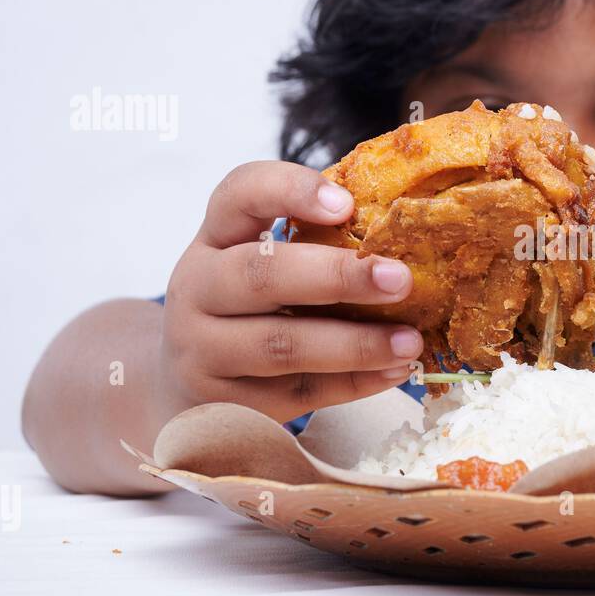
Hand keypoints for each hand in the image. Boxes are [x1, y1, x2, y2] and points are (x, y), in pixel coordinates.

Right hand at [152, 161, 423, 430]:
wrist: (185, 383)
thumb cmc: (246, 307)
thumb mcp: (258, 259)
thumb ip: (311, 240)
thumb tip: (401, 234)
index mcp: (214, 237)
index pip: (240, 195)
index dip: (291, 192)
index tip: (347, 204)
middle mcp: (197, 289)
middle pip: (262, 276)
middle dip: (337, 277)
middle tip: (400, 279)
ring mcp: (203, 351)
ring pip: (282, 346)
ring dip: (355, 344)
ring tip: (409, 341)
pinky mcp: (225, 404)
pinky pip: (297, 393)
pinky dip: (353, 384)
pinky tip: (394, 371)